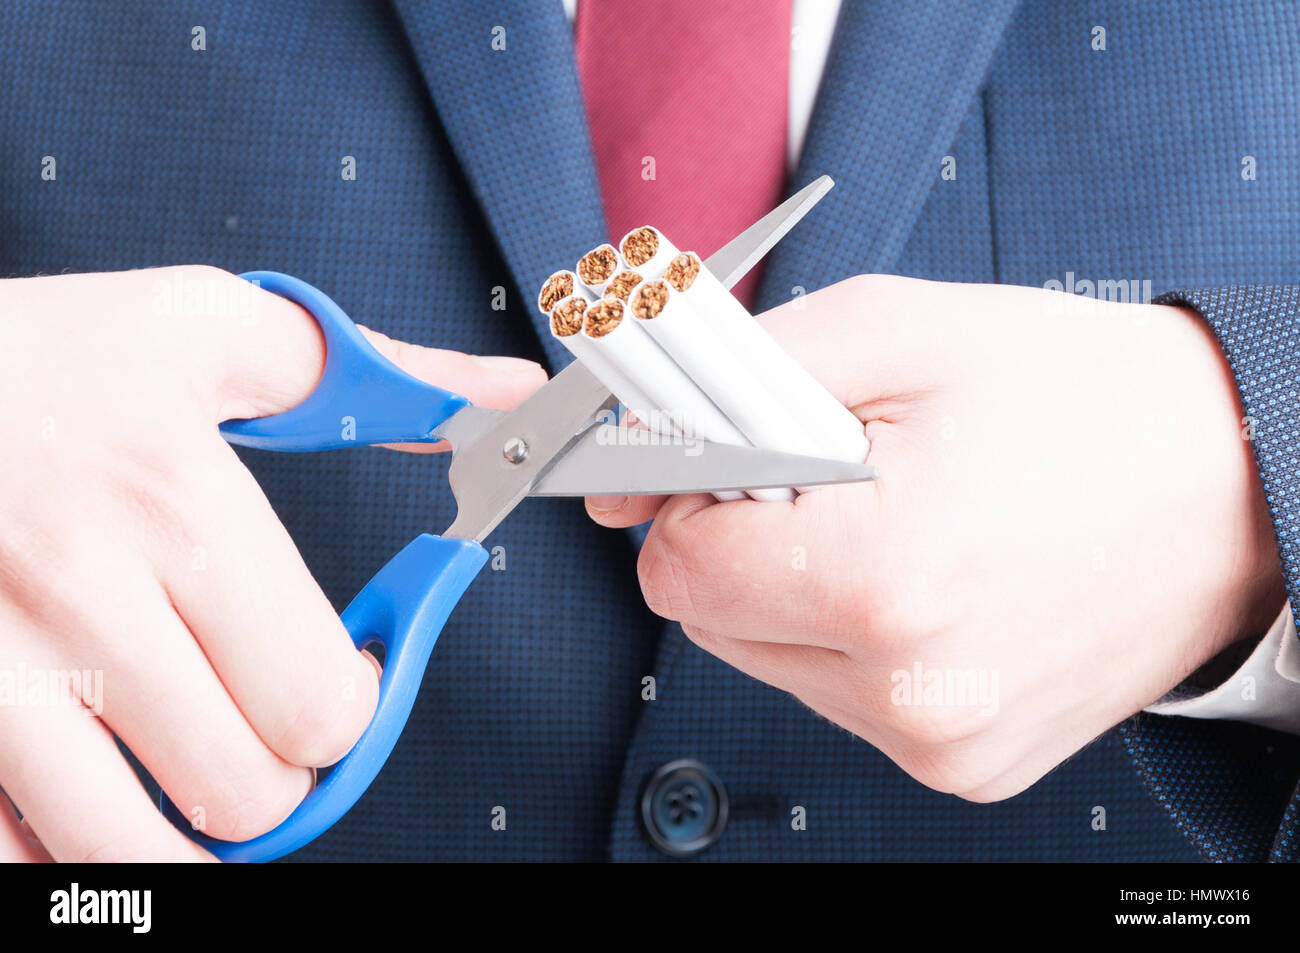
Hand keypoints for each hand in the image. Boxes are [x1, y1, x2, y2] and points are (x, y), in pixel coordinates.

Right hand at [0, 266, 544, 859]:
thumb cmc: (34, 355)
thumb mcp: (205, 330)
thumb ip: (371, 376)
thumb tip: (495, 396)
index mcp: (180, 512)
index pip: (322, 702)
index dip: (357, 708)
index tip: (349, 679)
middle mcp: (82, 607)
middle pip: (249, 795)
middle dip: (284, 772)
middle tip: (269, 721)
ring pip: (136, 857)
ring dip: (188, 831)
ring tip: (191, 761)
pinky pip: (20, 857)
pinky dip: (71, 842)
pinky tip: (92, 776)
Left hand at [587, 274, 1284, 800]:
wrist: (1232, 481)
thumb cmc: (1079, 398)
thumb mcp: (892, 331)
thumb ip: (728, 382)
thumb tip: (620, 451)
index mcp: (887, 581)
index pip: (676, 564)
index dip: (692, 491)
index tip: (730, 451)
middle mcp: (910, 691)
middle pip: (709, 616)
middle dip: (743, 535)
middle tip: (838, 473)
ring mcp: (939, 741)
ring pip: (764, 655)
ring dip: (794, 583)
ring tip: (898, 519)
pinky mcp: (962, 763)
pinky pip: (835, 691)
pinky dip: (849, 631)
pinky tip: (930, 574)